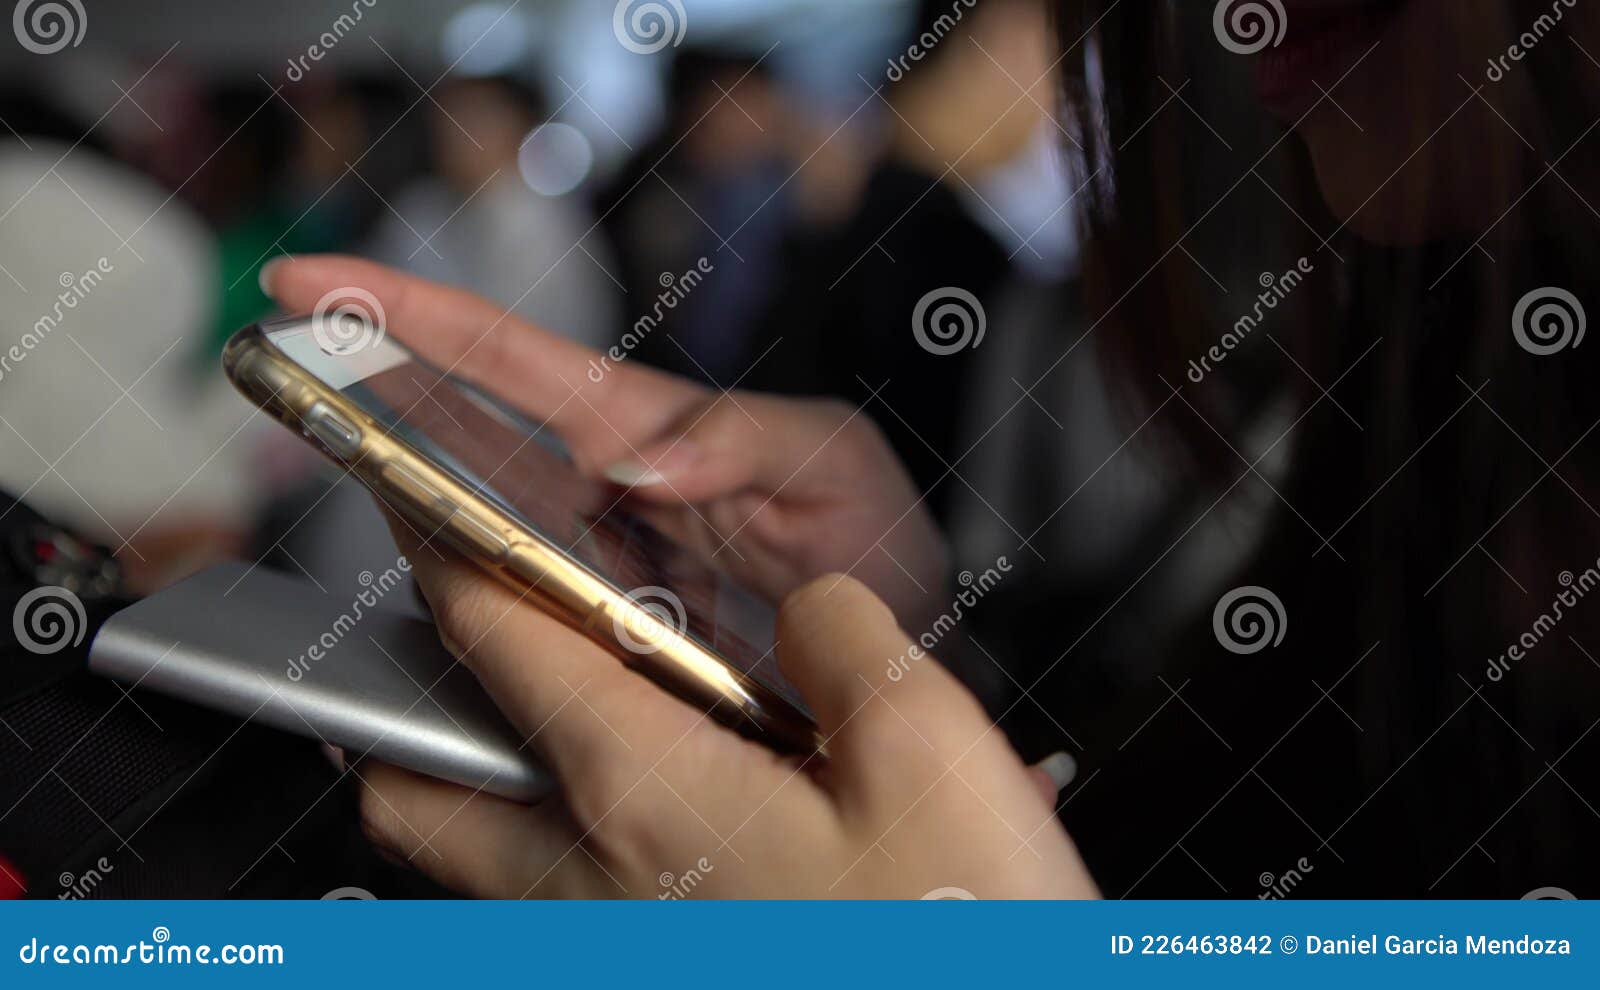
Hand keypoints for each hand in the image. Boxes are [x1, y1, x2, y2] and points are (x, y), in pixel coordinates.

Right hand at [261, 256, 946, 623]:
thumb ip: (744, 442)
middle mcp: (598, 495)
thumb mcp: (832, 462)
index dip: (412, 313)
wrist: (895, 653)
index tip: (316, 281)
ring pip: (468, 536)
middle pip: (455, 439)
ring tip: (341, 512)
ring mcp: (589, 569)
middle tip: (280, 387)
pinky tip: (431, 635)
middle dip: (364, 402)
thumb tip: (640, 462)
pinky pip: (511, 624)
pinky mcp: (595, 640)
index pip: (508, 358)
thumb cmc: (872, 539)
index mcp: (644, 430)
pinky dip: (462, 624)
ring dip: (400, 521)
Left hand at [358, 520, 1098, 898]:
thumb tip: (810, 613)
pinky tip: (639, 816)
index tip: (423, 507)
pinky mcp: (648, 974)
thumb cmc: (955, 943)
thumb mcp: (926, 753)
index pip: (496, 642)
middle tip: (453, 643)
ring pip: (464, 863)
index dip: (448, 555)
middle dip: (405, 703)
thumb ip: (843, 642)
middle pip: (413, 787)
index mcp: (644, 795)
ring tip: (534, 724)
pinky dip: (538, 845)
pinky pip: (538, 906)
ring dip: (463, 781)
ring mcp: (609, 947)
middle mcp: (592, 887)